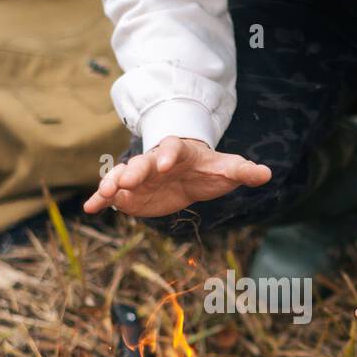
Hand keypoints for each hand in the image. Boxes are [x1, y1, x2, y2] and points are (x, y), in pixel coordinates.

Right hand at [83, 137, 271, 217]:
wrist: (191, 175)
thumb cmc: (210, 168)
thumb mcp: (228, 169)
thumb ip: (243, 171)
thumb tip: (266, 173)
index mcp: (179, 152)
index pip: (173, 148)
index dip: (168, 154)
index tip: (165, 162)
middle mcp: (155, 161)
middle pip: (143, 162)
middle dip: (134, 170)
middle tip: (125, 180)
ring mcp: (141, 176)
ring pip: (124, 176)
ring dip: (113, 183)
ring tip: (104, 193)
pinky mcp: (131, 193)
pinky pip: (114, 195)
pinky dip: (102, 199)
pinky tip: (91, 208)